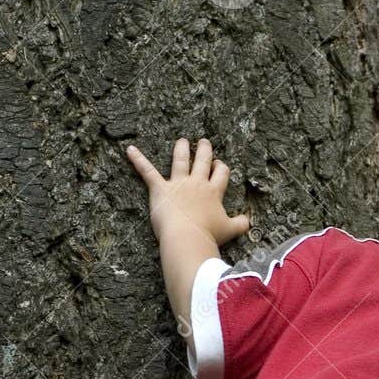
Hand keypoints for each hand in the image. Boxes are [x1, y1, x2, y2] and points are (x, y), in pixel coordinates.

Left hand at [126, 136, 250, 245]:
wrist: (188, 237)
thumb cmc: (209, 235)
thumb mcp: (230, 230)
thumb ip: (241, 224)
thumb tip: (248, 222)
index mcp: (213, 193)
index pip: (221, 174)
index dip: (221, 168)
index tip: (220, 166)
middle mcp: (197, 184)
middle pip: (203, 161)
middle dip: (204, 150)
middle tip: (204, 142)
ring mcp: (178, 184)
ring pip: (181, 161)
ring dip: (181, 149)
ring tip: (182, 141)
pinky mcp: (160, 189)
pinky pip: (147, 171)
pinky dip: (138, 160)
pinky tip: (129, 150)